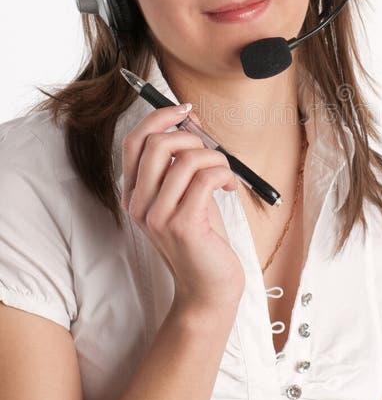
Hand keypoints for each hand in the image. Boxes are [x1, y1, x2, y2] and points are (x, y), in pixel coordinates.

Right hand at [121, 104, 244, 311]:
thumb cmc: (202, 241)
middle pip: (157, 143)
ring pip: (186, 159)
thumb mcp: (187, 195)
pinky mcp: (183, 225)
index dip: (160, 117)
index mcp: (135, 194)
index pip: (135, 141)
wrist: (208, 289)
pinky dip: (225, 174)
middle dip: (192, 137)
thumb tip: (190, 118)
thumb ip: (182, 161)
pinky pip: (207, 178)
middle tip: (211, 154)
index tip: (186, 110)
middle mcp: (139, 204)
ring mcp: (158, 216)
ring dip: (216, 159)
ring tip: (224, 175)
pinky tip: (229, 188)